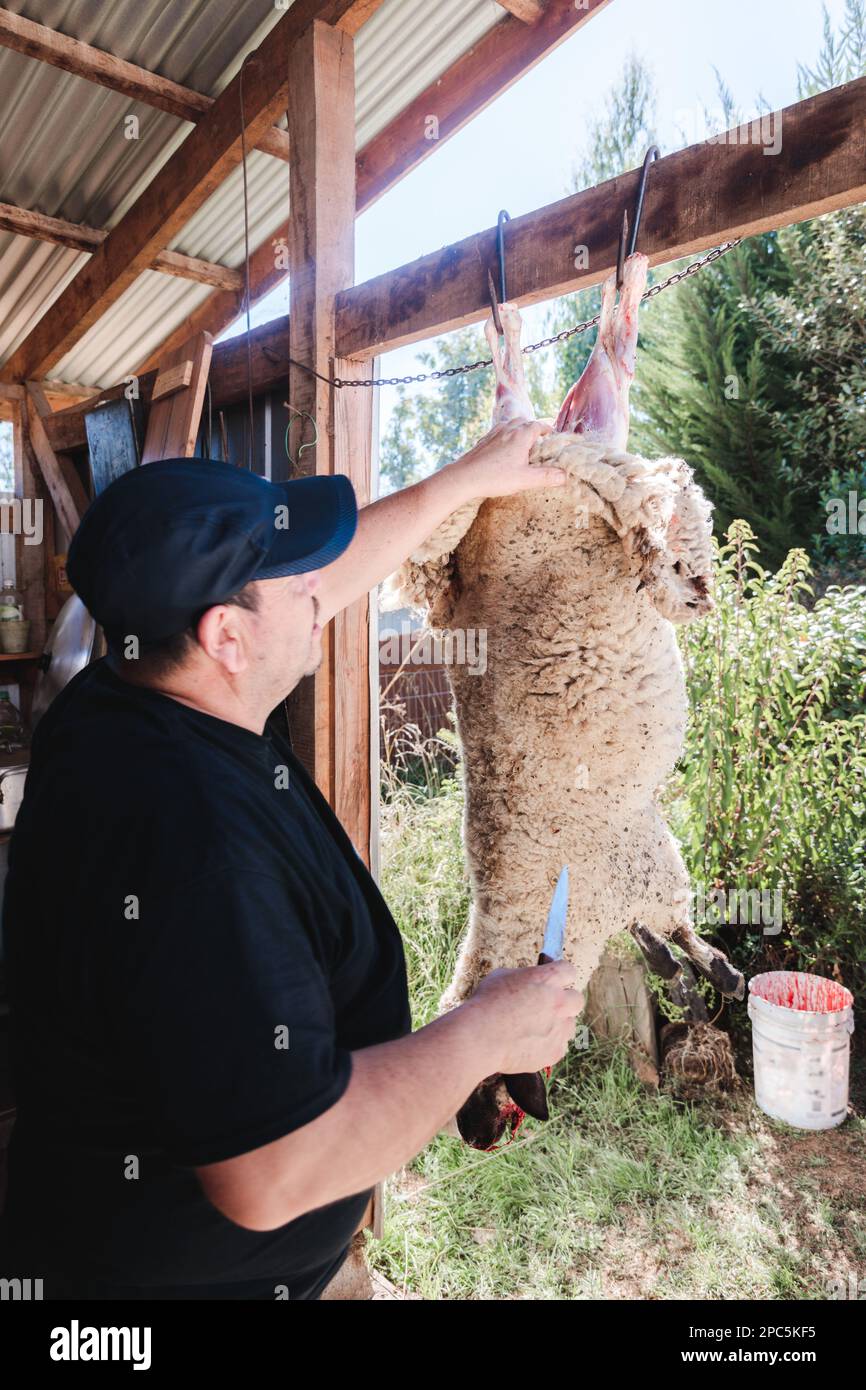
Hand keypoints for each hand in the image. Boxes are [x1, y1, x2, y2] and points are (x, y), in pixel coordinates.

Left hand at [447, 419, 564, 500]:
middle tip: (540, 439)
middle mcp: (508, 429)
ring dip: (519, 429)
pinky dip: (506, 435)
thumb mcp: (525, 479)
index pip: (539, 425)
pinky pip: (498, 431)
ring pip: (510, 424)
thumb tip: (564, 475)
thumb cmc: (495, 477)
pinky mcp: (483, 440)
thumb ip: (546, 476)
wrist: (464, 477)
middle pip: (525, 421)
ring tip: (523, 441)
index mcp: (521, 435)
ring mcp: (493, 433)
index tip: (552, 435)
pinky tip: (504, 447)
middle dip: (534, 428)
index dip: (547, 429)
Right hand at [469, 962, 582, 1074]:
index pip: (569, 970)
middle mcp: (559, 1002)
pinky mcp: (555, 1051)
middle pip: (577, 999)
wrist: (479, 1038)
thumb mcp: (501, 977)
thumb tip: (528, 983)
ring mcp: (559, 1028)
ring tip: (534, 1028)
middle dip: (565, 1002)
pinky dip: (548, 1045)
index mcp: (547, 979)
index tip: (553, 981)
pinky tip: (530, 1043)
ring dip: (557, 1025)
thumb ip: (523, 978)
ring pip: (569, 1025)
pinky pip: (559, 1046)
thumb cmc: (485, 1004)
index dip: (560, 975)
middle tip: (548, 1006)